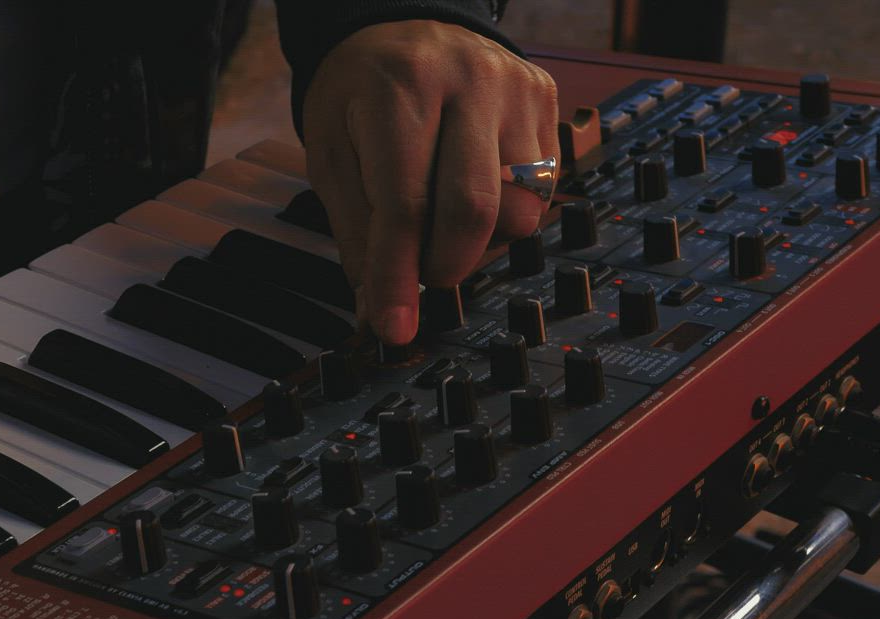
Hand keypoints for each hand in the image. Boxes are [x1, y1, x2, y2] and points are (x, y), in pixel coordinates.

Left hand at [303, 20, 558, 344]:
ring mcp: (516, 89)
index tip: (395, 327)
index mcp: (399, 89)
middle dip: (444, 265)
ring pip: (519, 207)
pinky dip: (505, 213)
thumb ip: (357, 233)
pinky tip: (472, 188)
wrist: (407, 24)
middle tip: (422, 273)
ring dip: (479, 241)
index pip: (405, 204)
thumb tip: (377, 309)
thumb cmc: (361, 93)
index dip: (399, 276)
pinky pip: (541, 190)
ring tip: (444, 220)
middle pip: (473, 210)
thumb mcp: (333, 154)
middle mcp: (468, 80)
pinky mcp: (546, 101)